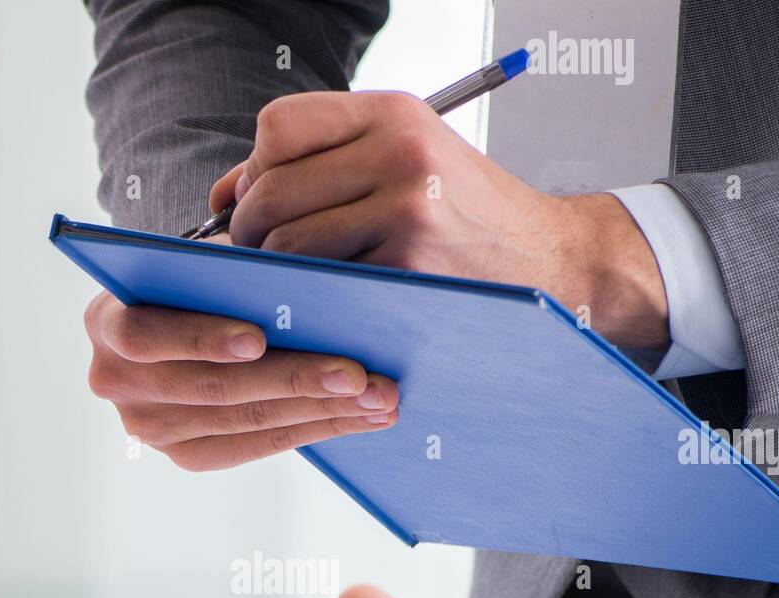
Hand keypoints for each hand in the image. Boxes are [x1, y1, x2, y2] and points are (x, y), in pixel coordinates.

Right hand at [83, 240, 399, 472]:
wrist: (174, 318)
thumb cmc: (194, 279)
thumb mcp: (196, 260)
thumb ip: (225, 262)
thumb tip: (291, 268)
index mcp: (106, 322)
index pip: (146, 335)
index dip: (202, 338)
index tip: (258, 338)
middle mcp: (116, 382)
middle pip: (214, 388)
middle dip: (295, 378)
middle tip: (359, 374)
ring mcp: (150, 428)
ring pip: (246, 420)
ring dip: (321, 410)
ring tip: (378, 397)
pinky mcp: (188, 455)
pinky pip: (257, 446)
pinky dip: (315, 429)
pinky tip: (360, 417)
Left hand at [214, 91, 668, 350]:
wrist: (553, 260)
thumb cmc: (470, 217)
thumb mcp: (406, 161)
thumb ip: (322, 164)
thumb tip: (225, 192)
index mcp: (393, 114)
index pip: (278, 127)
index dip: (253, 170)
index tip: (256, 203)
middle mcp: (399, 152)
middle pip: (271, 189)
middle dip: (249, 232)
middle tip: (259, 258)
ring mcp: (406, 209)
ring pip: (287, 242)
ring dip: (273, 271)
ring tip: (293, 284)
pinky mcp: (409, 266)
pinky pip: (322, 284)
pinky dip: (309, 298)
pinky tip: (325, 303)